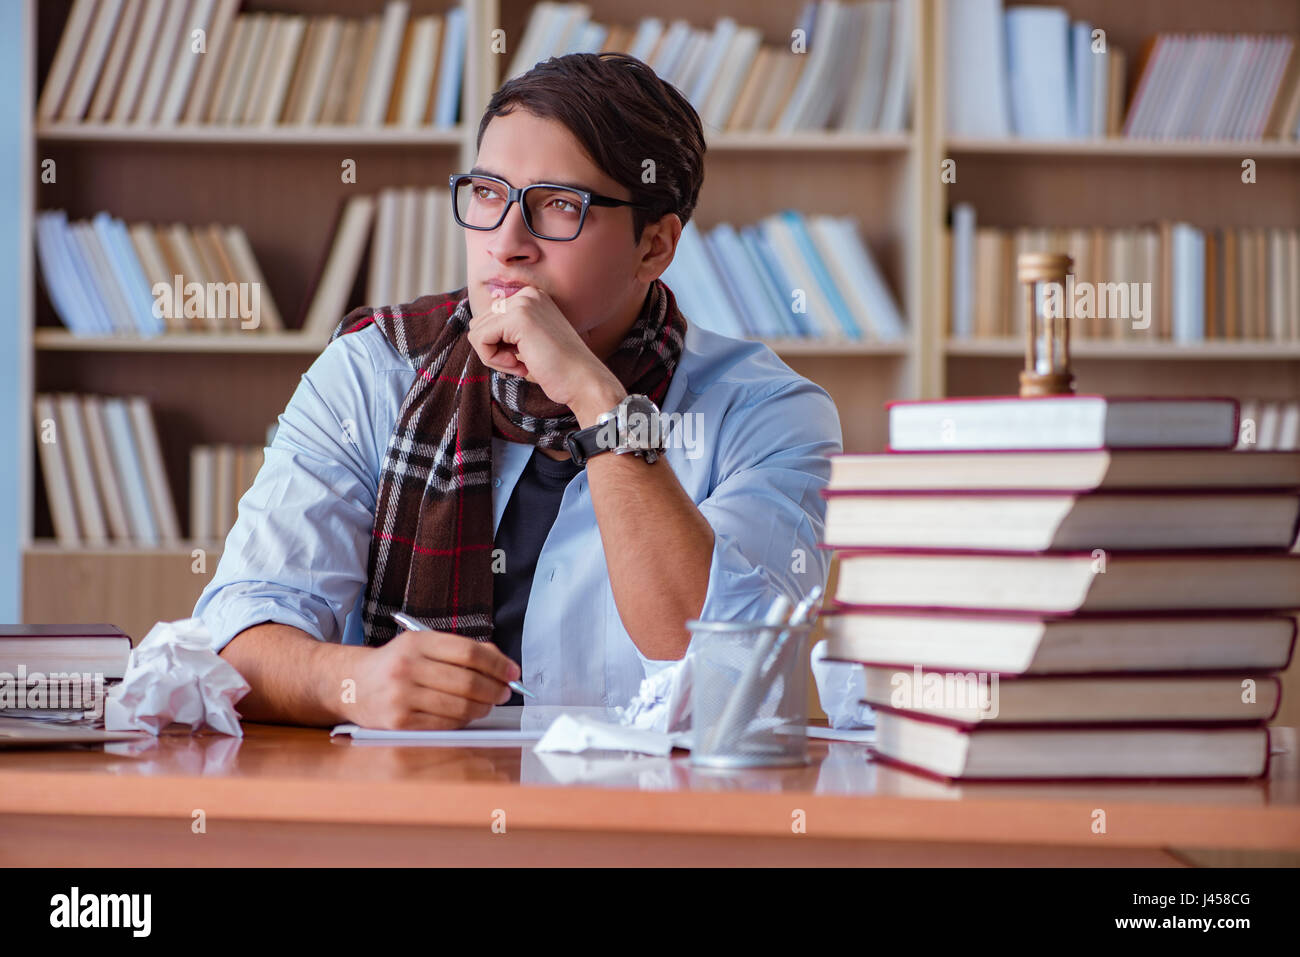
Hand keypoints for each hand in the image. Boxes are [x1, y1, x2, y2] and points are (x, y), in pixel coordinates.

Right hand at [341, 629, 521, 729]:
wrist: (351, 685)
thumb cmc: (395, 665)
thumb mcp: (423, 645)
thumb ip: (461, 650)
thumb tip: (501, 663)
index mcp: (417, 643)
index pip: (469, 653)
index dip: (498, 664)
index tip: (513, 672)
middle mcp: (407, 668)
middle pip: (468, 682)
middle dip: (495, 689)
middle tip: (505, 692)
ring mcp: (402, 697)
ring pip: (460, 706)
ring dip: (483, 708)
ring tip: (488, 704)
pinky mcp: (399, 723)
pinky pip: (445, 725)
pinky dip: (463, 721)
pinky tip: (466, 715)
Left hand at [467, 285, 624, 421]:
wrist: (583, 381)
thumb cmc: (558, 369)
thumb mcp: (529, 342)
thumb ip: (506, 331)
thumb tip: (475, 329)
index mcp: (532, 298)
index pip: (490, 319)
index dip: (499, 346)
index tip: (524, 357)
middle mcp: (527, 294)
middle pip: (480, 323)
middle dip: (494, 350)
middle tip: (521, 363)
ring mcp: (523, 303)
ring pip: (477, 331)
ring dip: (494, 356)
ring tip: (521, 364)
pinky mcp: (517, 318)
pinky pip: (480, 339)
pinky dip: (493, 359)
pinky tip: (519, 364)